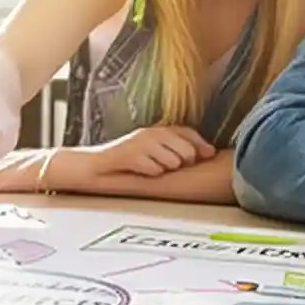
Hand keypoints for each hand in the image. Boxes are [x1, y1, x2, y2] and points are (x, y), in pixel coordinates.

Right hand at [91, 126, 216, 176]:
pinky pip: (155, 170)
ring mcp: (141, 142)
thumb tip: (209, 153)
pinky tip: (142, 172)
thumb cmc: (127, 160)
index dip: (201, 144)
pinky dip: (151, 174)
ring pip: (173, 161)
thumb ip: (178, 149)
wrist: (95, 164)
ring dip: (165, 169)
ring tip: (152, 168)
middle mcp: (151, 132)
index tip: (209, 155)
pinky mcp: (131, 155)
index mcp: (158, 130)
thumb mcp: (154, 151)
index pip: (188, 132)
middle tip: (168, 166)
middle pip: (185, 150)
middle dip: (182, 161)